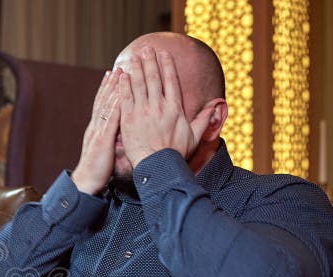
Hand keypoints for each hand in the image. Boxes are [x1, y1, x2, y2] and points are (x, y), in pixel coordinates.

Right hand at [70, 69, 121, 194]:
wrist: (85, 183)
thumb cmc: (97, 171)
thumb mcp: (104, 152)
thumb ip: (110, 140)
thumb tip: (119, 134)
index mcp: (96, 130)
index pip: (102, 106)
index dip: (107, 90)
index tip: (113, 76)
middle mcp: (96, 127)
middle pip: (103, 101)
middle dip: (111, 84)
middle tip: (118, 67)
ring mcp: (98, 132)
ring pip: (106, 105)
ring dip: (113, 88)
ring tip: (120, 73)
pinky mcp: (102, 139)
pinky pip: (111, 119)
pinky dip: (117, 104)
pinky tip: (123, 94)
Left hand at [118, 47, 214, 167]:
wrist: (157, 166)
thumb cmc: (175, 154)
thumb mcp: (194, 136)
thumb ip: (203, 119)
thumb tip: (216, 107)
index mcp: (174, 108)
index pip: (171, 81)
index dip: (167, 66)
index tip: (164, 54)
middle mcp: (159, 106)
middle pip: (153, 78)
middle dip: (150, 62)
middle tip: (147, 49)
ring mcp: (142, 111)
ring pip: (139, 84)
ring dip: (136, 69)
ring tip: (134, 57)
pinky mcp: (128, 118)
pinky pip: (125, 97)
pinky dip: (124, 85)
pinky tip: (123, 75)